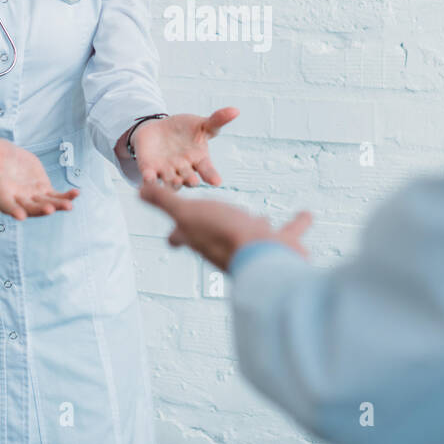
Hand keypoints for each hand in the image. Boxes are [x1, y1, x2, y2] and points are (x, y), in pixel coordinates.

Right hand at [0, 126, 77, 219]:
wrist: (1, 157)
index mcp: (0, 189)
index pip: (5, 203)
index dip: (12, 209)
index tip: (20, 216)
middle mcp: (16, 197)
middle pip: (28, 207)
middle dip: (39, 209)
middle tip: (49, 210)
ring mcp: (30, 195)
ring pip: (45, 204)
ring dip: (57, 206)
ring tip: (69, 205)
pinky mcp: (42, 189)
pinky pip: (55, 196)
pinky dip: (65, 196)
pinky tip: (76, 193)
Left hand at [129, 107, 238, 188]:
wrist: (159, 130)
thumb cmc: (185, 129)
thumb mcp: (201, 124)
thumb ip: (217, 120)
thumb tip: (235, 110)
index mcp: (199, 160)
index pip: (208, 171)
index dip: (212, 176)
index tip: (217, 182)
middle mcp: (184, 170)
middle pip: (188, 179)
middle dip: (190, 180)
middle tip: (193, 181)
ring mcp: (167, 171)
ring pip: (170, 181)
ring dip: (172, 182)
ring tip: (175, 181)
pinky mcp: (150, 169)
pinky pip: (150, 177)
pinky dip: (149, 179)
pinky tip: (149, 178)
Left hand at [138, 182, 310, 271]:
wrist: (260, 255)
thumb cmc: (220, 233)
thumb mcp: (185, 212)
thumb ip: (163, 201)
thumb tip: (137, 188)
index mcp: (200, 239)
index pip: (180, 237)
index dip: (175, 235)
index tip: (170, 235)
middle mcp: (224, 247)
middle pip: (216, 240)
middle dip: (219, 232)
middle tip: (219, 222)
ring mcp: (253, 247)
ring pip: (253, 234)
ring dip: (256, 225)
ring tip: (260, 217)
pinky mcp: (278, 246)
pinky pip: (288, 232)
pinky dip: (297, 224)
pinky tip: (306, 214)